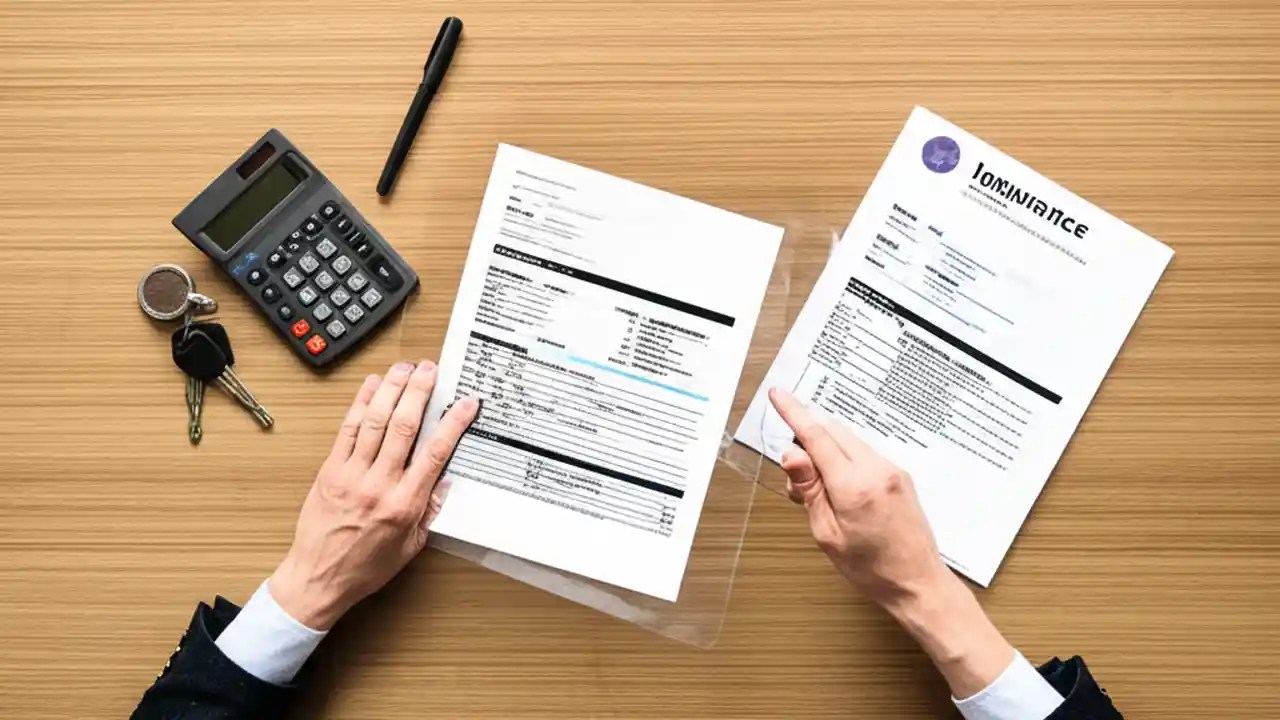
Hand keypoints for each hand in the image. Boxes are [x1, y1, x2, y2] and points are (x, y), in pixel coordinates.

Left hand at [268, 360, 478, 630]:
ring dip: (391, 390)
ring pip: (375, 421)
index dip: (453, 423)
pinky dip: (360, 404)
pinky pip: (347, 430)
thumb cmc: (364, 567)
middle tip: (430, 370)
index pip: (435, 453)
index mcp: (404, 504)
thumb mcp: (411, 546)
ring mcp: (351, 475)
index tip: (466, 403)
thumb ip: (430, 510)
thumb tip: (444, 478)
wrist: (317, 579)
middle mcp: (378, 484)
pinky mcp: (330, 471)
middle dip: (420, 392)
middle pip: (404, 427)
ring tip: (404, 368)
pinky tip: (372, 386)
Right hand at [769, 387, 1012, 696]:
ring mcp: (893, 470)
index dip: (794, 412)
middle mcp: (877, 470)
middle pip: (833, 431)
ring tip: (819, 492)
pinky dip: (845, 459)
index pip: (816, 436)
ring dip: (826, 451)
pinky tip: (840, 490)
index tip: (778, 395)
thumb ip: (808, 489)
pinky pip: (864, 453)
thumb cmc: (872, 568)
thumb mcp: (827, 533)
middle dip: (807, 439)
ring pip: (848, 441)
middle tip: (796, 475)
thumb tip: (792, 455)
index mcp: (854, 486)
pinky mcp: (900, 475)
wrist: (918, 582)